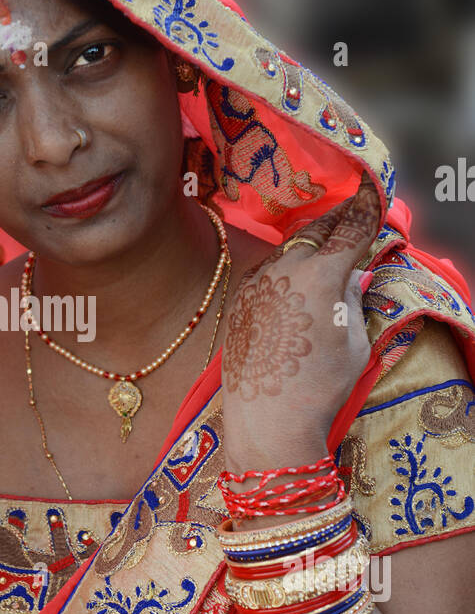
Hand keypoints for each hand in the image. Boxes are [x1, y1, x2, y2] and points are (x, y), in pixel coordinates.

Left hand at [220, 173, 382, 471]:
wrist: (266, 420)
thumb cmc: (320, 386)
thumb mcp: (355, 342)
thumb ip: (353, 299)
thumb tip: (351, 274)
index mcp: (321, 274)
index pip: (350, 228)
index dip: (366, 208)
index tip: (373, 193)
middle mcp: (284, 268)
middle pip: (316, 229)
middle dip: (337, 217)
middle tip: (352, 209)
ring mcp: (256, 282)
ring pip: (288, 248)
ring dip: (308, 241)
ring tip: (325, 242)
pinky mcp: (239, 300)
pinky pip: (267, 270)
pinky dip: (285, 265)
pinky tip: (295, 275)